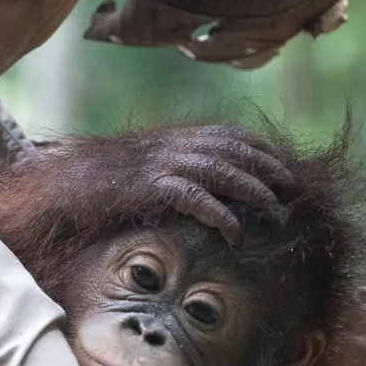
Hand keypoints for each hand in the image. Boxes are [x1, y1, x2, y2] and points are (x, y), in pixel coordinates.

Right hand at [58, 125, 293, 244]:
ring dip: (252, 189)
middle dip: (268, 168)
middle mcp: (177, 143)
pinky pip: (194, 196)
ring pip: (221, 170)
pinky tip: (233, 231)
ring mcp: (165, 162)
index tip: (286, 168)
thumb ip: (181, 163)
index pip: (233, 135)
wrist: (72, 179)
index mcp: (180, 136)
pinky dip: (219, 213)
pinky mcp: (152, 185)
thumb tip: (214, 181)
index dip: (263, 150)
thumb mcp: (153, 162)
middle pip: (235, 150)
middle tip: (292, 189)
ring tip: (274, 210)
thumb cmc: (112, 178)